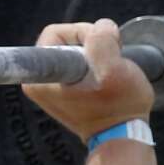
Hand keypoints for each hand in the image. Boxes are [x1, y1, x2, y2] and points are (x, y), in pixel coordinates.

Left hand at [23, 18, 154, 141]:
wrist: (124, 136)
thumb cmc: (118, 107)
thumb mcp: (113, 68)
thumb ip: (101, 39)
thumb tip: (102, 28)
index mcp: (40, 78)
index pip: (57, 33)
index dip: (84, 34)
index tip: (100, 56)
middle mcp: (40, 82)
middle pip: (66, 39)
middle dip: (93, 45)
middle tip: (110, 65)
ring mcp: (52, 88)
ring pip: (77, 49)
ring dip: (99, 55)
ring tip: (110, 76)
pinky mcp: (65, 92)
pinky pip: (82, 62)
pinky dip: (98, 66)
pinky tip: (107, 82)